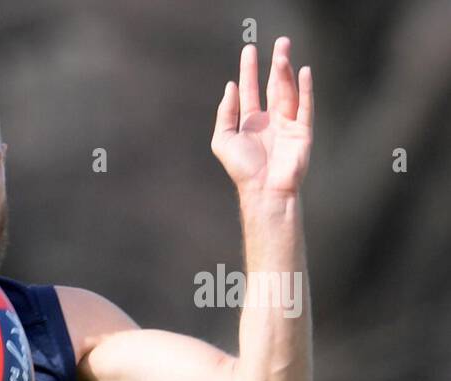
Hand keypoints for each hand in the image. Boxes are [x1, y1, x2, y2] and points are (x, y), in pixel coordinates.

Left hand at [211, 37, 312, 197]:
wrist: (264, 190)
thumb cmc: (242, 169)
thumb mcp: (223, 139)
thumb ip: (226, 113)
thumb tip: (230, 87)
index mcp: (251, 122)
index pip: (251, 90)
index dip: (249, 71)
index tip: (249, 50)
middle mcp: (271, 120)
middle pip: (274, 86)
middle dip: (276, 64)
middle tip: (280, 42)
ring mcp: (288, 124)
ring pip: (288, 91)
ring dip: (287, 72)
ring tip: (283, 53)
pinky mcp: (303, 131)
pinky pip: (305, 105)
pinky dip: (305, 89)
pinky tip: (304, 72)